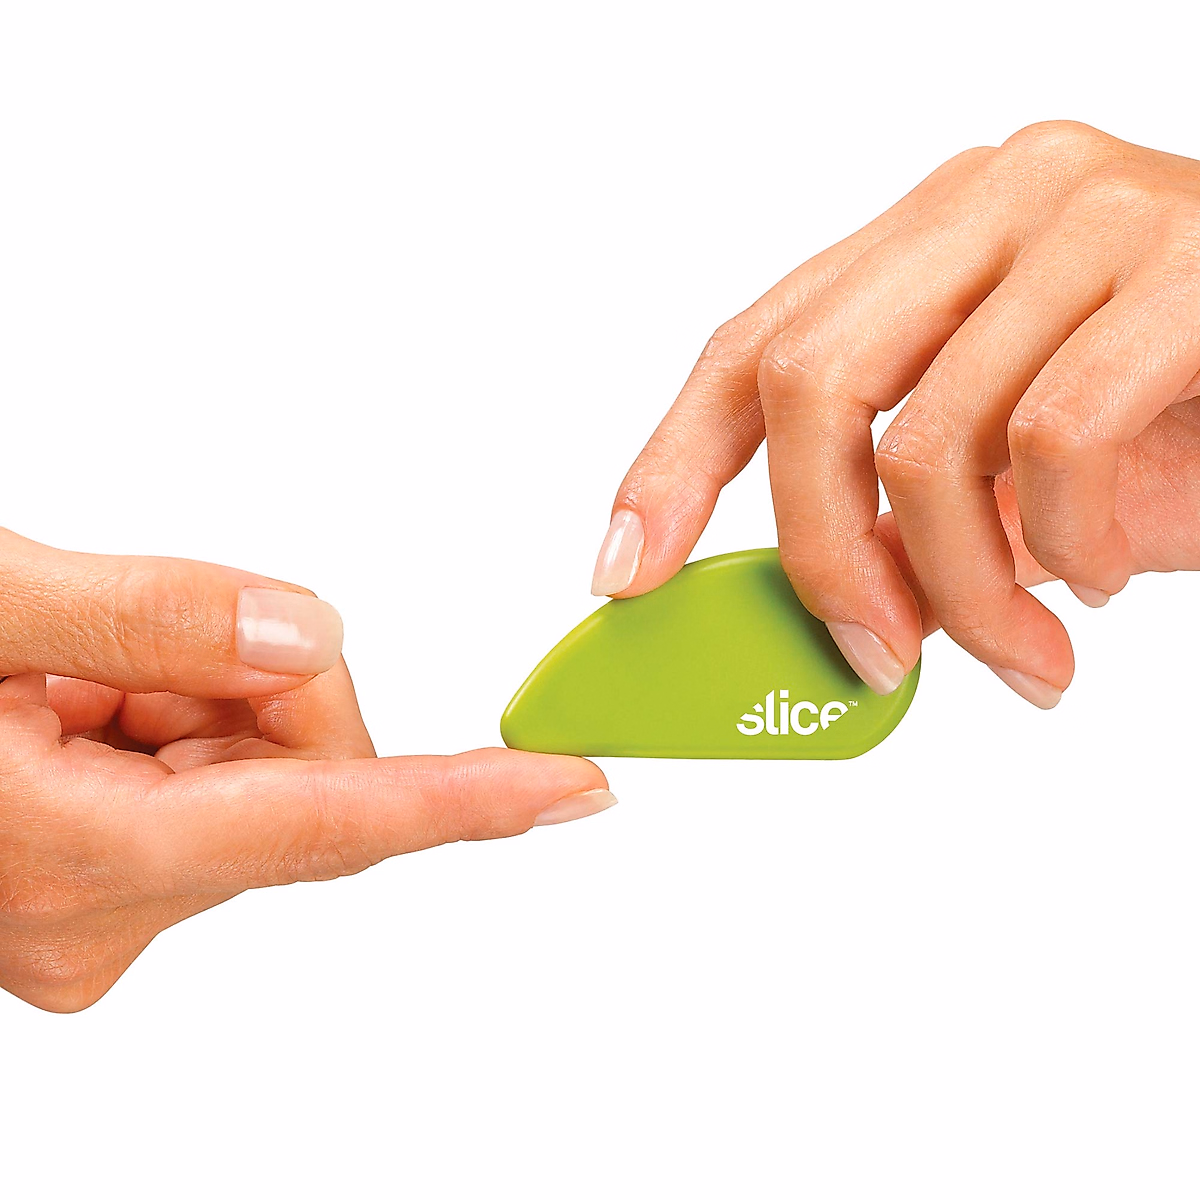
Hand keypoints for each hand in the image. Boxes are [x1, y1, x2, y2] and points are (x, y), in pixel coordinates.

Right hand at [0, 530, 612, 1011]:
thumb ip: (146, 620)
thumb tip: (300, 635)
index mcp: (87, 858)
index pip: (334, 824)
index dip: (469, 801)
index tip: (573, 790)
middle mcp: (107, 913)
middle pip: (299, 771)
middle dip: (252, 679)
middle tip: (123, 635)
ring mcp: (103, 911)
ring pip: (258, 769)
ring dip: (192, 692)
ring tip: (69, 673)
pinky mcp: (102, 886)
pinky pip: (209, 778)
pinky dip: (170, 716)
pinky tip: (77, 702)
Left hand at [594, 121, 1199, 707]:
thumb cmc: (1181, 418)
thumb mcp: (1011, 470)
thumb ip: (906, 516)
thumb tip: (810, 611)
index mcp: (926, 242)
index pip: (751, 344)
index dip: (669, 462)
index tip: (623, 571)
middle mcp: (990, 202)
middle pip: (807, 385)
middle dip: (817, 554)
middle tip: (869, 657)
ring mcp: (1088, 217)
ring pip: (928, 436)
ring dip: (954, 590)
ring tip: (1013, 653)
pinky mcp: (1191, 266)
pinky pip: (1057, 440)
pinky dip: (1059, 550)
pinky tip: (1092, 584)